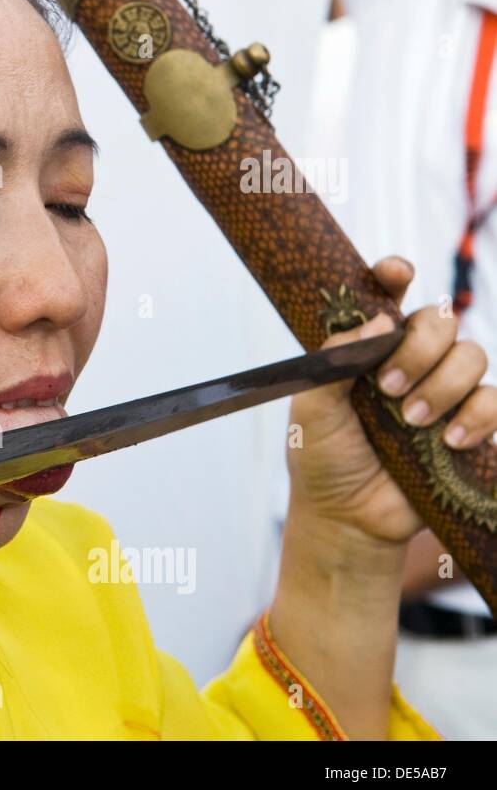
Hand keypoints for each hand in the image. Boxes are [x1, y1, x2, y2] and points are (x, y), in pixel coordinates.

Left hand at [286, 256, 496, 546]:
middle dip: (420, 347)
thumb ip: (332, 362)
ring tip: (412, 422)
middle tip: (389, 388)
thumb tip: (375, 322)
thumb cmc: (322, 458)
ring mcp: (443, 390)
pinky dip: (479, 415)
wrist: (347, 516)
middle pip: (440, 319)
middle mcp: (409, 361)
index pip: (387, 297)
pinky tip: (449, 440)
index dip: (394, 274)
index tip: (395, 272)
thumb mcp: (310, 409)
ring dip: (445, 384)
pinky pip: (496, 400)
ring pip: (473, 355)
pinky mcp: (470, 425)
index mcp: (367, 348)